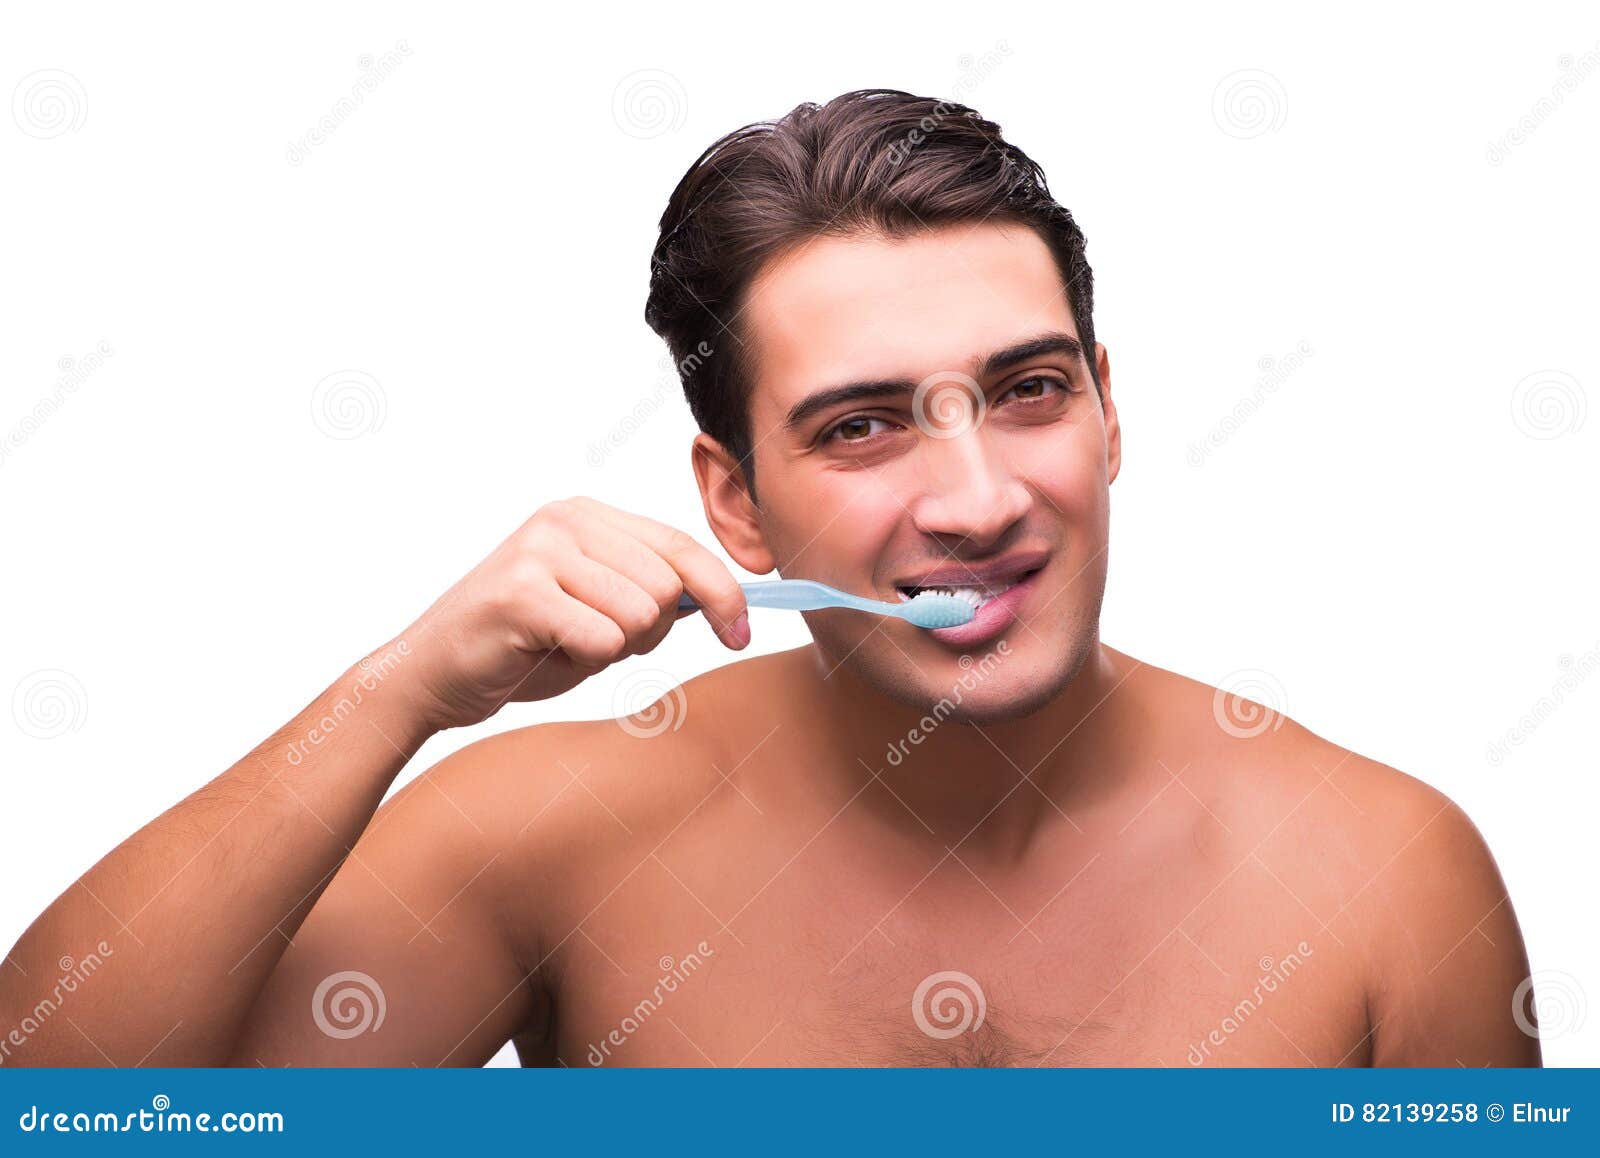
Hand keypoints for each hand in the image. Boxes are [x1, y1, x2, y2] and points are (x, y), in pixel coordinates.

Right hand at [390, 497, 749, 730]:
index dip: (724, 594)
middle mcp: (565, 519)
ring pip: (640, 615)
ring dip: (612, 650)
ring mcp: (540, 550)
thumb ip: (649, 594)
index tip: (742, 633)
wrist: (431, 675)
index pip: (683, 547)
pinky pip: (604, 641)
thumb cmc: (519, 647)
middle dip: (647, 634)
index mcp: (587, 515)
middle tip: (594, 644)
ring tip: (563, 645)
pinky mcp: (521, 592)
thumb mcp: (596, 610)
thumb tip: (723, 599)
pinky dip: (584, 663)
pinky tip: (542, 654)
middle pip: (668, 587)